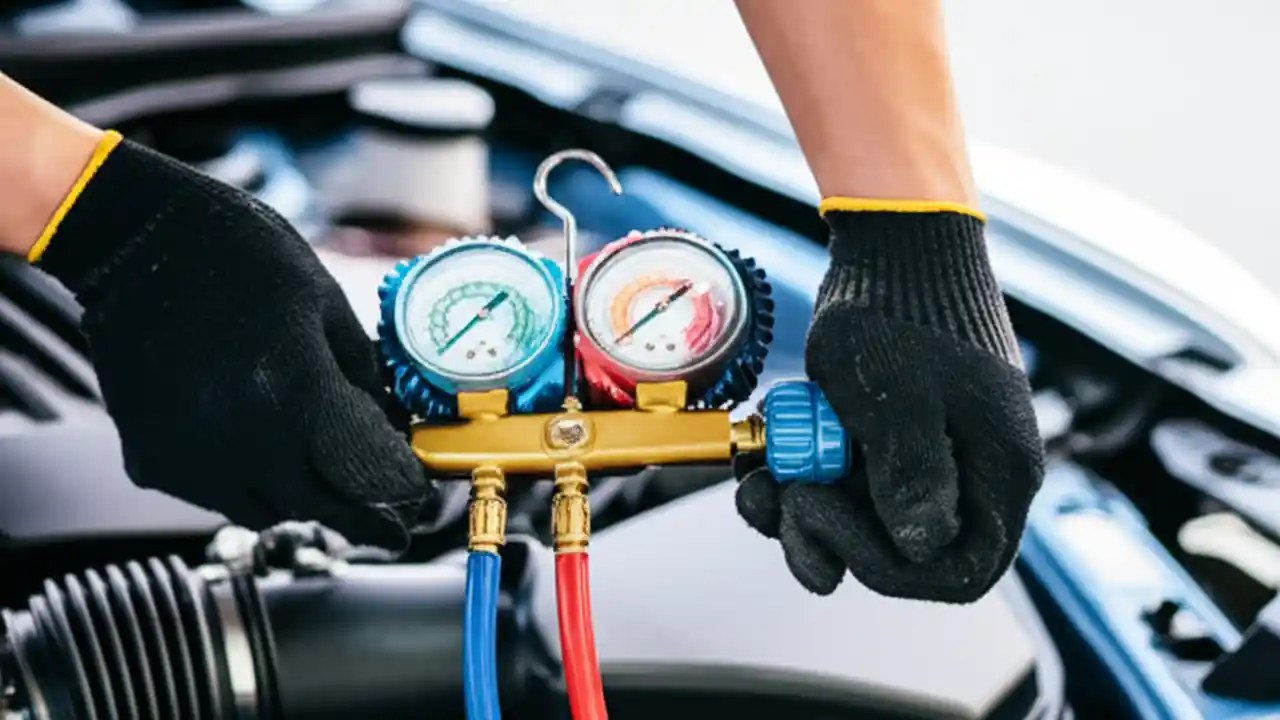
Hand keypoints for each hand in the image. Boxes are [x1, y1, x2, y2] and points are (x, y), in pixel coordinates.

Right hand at [35, 139, 436, 548]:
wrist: (135, 239)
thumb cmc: (236, 254)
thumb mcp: (327, 302)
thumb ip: (363, 375)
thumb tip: (390, 424)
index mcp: (298, 394)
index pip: (371, 474)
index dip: (403, 490)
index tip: (419, 496)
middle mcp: (244, 440)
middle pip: (323, 506)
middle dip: (364, 518)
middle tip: (392, 528)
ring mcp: (193, 459)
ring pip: (269, 510)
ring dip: (305, 502)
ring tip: (328, 487)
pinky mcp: (154, 462)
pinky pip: (217, 495)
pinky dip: (248, 485)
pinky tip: (265, 456)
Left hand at [735, 209, 1042, 602]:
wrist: (895, 237)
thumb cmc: (903, 306)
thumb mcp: (901, 395)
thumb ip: (912, 476)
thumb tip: (921, 550)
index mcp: (1000, 470)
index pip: (958, 568)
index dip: (887, 568)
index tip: (825, 520)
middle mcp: (972, 473)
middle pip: (903, 552)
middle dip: (828, 537)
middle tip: (782, 499)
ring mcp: (933, 455)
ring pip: (865, 520)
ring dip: (802, 509)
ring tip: (759, 480)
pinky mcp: (894, 438)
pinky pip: (850, 482)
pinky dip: (804, 476)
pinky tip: (766, 457)